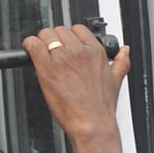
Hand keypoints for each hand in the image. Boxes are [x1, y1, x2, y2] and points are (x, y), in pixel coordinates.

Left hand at [23, 25, 130, 144]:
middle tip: (54, 52)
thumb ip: (121, 61)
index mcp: (96, 51)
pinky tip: (30, 50)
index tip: (67, 44)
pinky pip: (33, 45)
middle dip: (55, 39)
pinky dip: (29, 44)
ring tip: (42, 53)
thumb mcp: (117, 79)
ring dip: (42, 42)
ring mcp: (62, 58)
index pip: (78, 29)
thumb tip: (124, 50)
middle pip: (60, 30)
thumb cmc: (101, 106)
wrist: (91, 123)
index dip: (70, 36)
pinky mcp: (46, 68)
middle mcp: (79, 51)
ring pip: (46, 35)